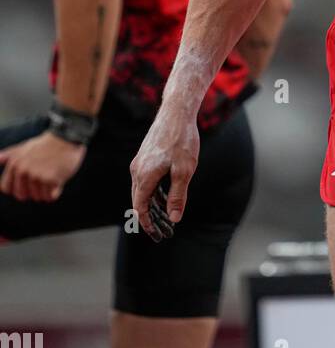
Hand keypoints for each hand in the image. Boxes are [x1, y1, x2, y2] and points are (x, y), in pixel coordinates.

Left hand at [0, 130, 86, 201]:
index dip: (16, 188)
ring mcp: (37, 175)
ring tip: (52, 175)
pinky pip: (50, 197)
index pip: (6, 188)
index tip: (27, 183)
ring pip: (38, 197)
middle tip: (43, 178)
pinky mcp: (51, 179)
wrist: (67, 137)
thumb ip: (9, 155)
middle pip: (22, 195)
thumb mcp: (25, 146)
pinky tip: (59, 178)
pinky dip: (56, 191)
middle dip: (32, 191)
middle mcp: (23, 170)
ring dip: (46, 191)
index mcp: (15, 163)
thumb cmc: (46, 143)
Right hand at [130, 109, 199, 239]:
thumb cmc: (182, 140)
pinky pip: (145, 179)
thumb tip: (174, 218)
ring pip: (142, 190)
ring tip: (166, 214)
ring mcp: (139, 162)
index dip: (148, 224)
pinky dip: (153, 190)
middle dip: (150, 217)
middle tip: (164, 229)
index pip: (140, 208)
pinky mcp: (144, 156)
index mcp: (144, 176)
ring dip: (152, 203)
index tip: (157, 234)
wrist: (176, 112)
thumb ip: (177, 196)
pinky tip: (165, 194)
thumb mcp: (184, 171)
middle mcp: (137, 170)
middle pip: (139, 201)